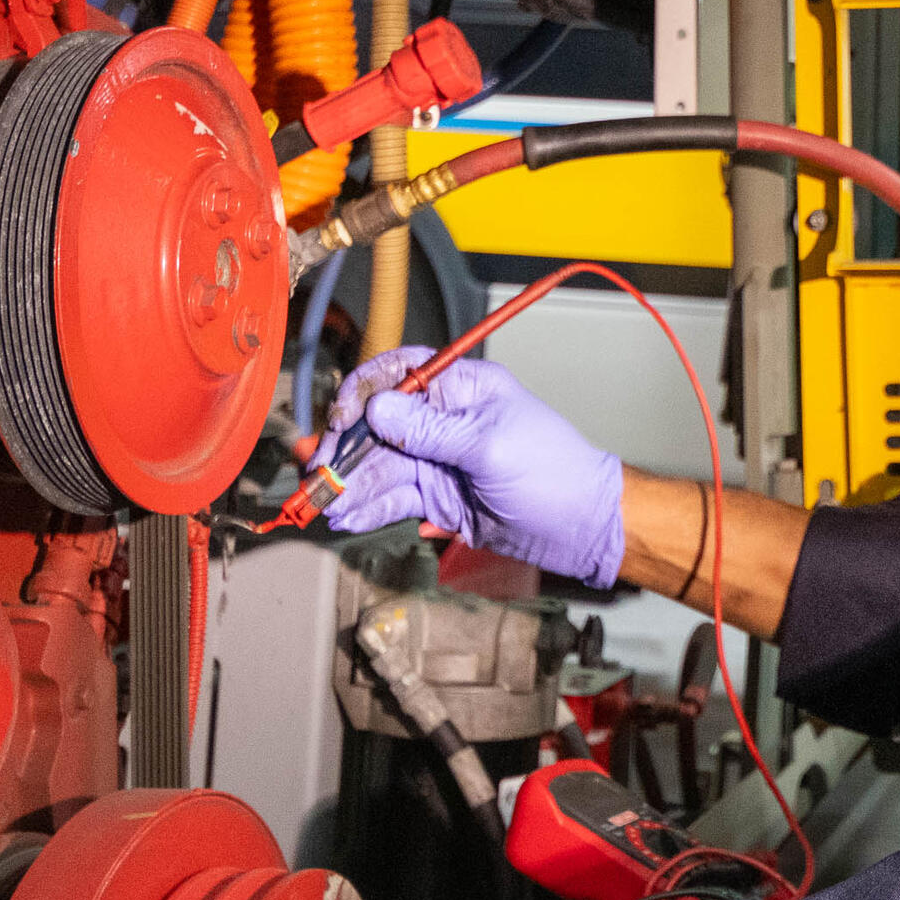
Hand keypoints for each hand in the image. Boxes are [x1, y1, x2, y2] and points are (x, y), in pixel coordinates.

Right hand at [320, 349, 625, 588]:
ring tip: (327, 507)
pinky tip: (348, 517)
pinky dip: (369, 506)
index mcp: (463, 388)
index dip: (363, 392)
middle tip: (319, 477)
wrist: (581, 527)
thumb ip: (431, 431)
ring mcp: (439, 459)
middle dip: (345, 451)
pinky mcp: (438, 496)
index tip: (342, 420)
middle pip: (378, 425)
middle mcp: (445, 420)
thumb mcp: (490, 446)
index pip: (399, 373)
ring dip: (351, 486)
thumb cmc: (555, 472)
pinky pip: (393, 496)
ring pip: (380, 466)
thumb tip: (379, 408)